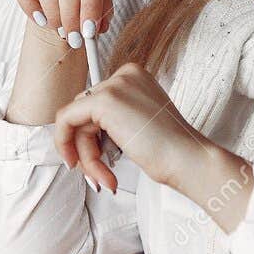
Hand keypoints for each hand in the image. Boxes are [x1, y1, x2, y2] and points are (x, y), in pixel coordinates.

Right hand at [7, 0, 113, 47]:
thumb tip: (97, 27)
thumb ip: (101, 14)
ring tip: (60, 30)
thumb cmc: (87, 2)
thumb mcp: (101, 6)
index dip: (91, 3)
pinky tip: (41, 20)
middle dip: (70, 11)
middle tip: (73, 37)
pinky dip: (28, 3)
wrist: (64, 1)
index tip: (89, 31)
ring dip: (52, 9)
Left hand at [52, 62, 232, 196]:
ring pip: (76, 122)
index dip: (90, 136)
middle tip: (101, 174)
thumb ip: (112, 119)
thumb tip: (78, 131)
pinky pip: (65, 120)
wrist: (187, 159)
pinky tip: (93, 170)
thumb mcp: (137, 124)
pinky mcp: (104, 100)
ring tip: (105, 178)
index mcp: (133, 76)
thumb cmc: (171, 149)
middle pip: (84, 113)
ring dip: (87, 158)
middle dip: (88, 149)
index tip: (93, 158)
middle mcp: (124, 74)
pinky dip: (68, 147)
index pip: (95, 103)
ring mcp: (114, 85)